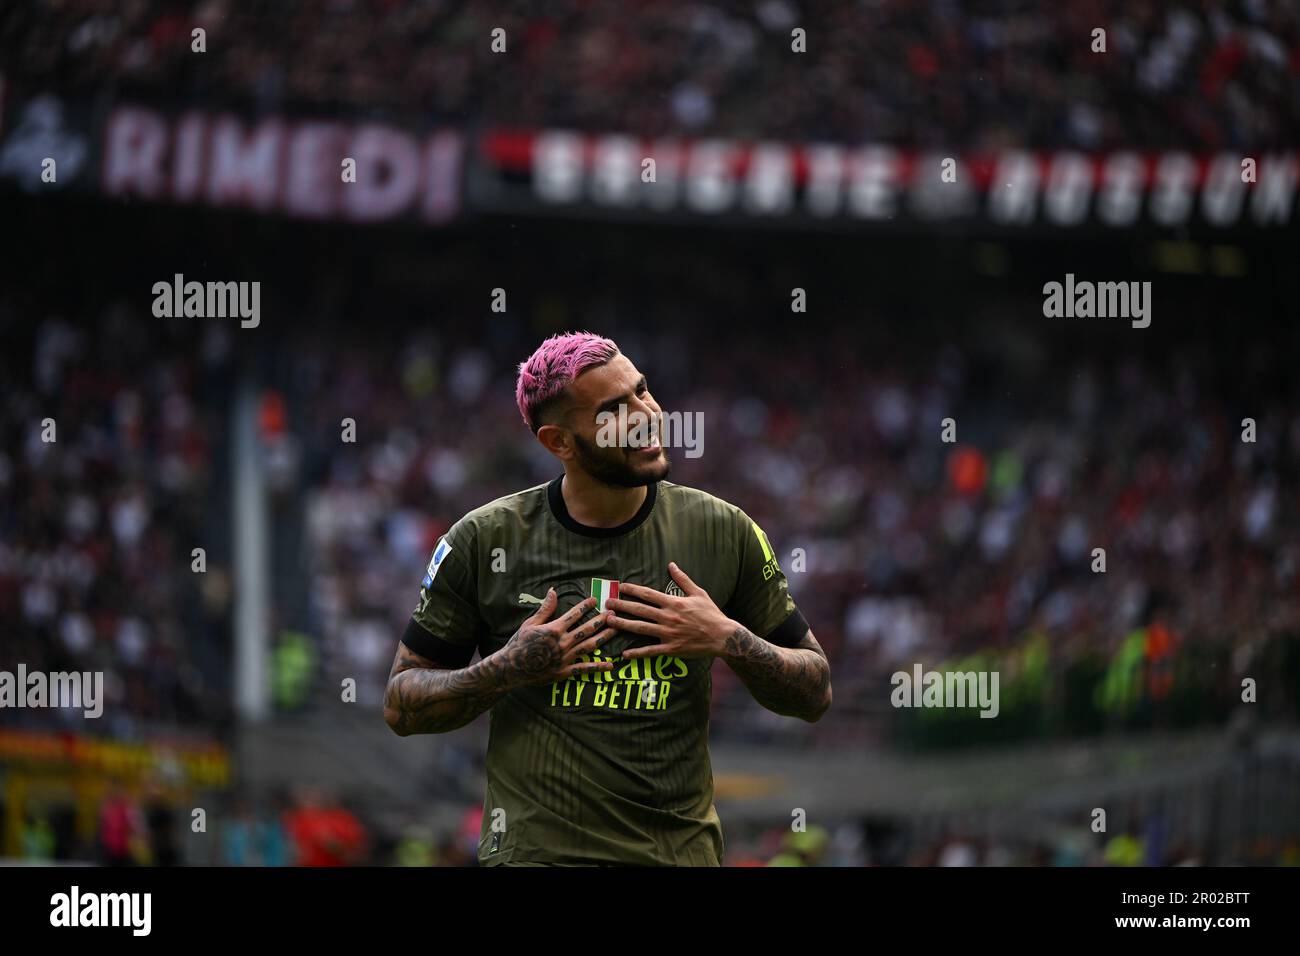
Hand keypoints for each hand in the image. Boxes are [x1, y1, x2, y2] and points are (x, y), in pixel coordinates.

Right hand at [498, 590, 615, 685]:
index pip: (574, 614)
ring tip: (616, 630)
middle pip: (587, 629)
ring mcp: (565, 658)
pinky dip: (598, 667)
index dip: (586, 606)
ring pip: (589, 646)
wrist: (511, 668)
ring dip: (604, 637)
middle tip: (614, 613)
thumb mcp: (530, 623)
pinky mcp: (564, 671)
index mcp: (554, 629)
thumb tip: (553, 591)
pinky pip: (584, 668)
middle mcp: (562, 642)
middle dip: (602, 620)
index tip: (596, 600)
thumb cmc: (519, 643)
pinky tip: (610, 664)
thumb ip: (545, 609)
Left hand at [604, 563, 734, 659]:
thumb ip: (683, 579)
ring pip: (640, 628)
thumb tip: (672, 564)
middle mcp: (668, 617)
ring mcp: (669, 633)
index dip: (632, 590)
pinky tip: (625, 653)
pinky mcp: (671, 648)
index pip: (648, 594)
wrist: (723, 636)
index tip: (620, 587)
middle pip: (639, 610)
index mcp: (674, 602)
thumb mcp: (699, 593)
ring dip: (623, 625)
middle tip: (607, 604)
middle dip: (621, 606)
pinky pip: (651, 650)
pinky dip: (637, 652)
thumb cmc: (711, 614)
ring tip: (609, 622)